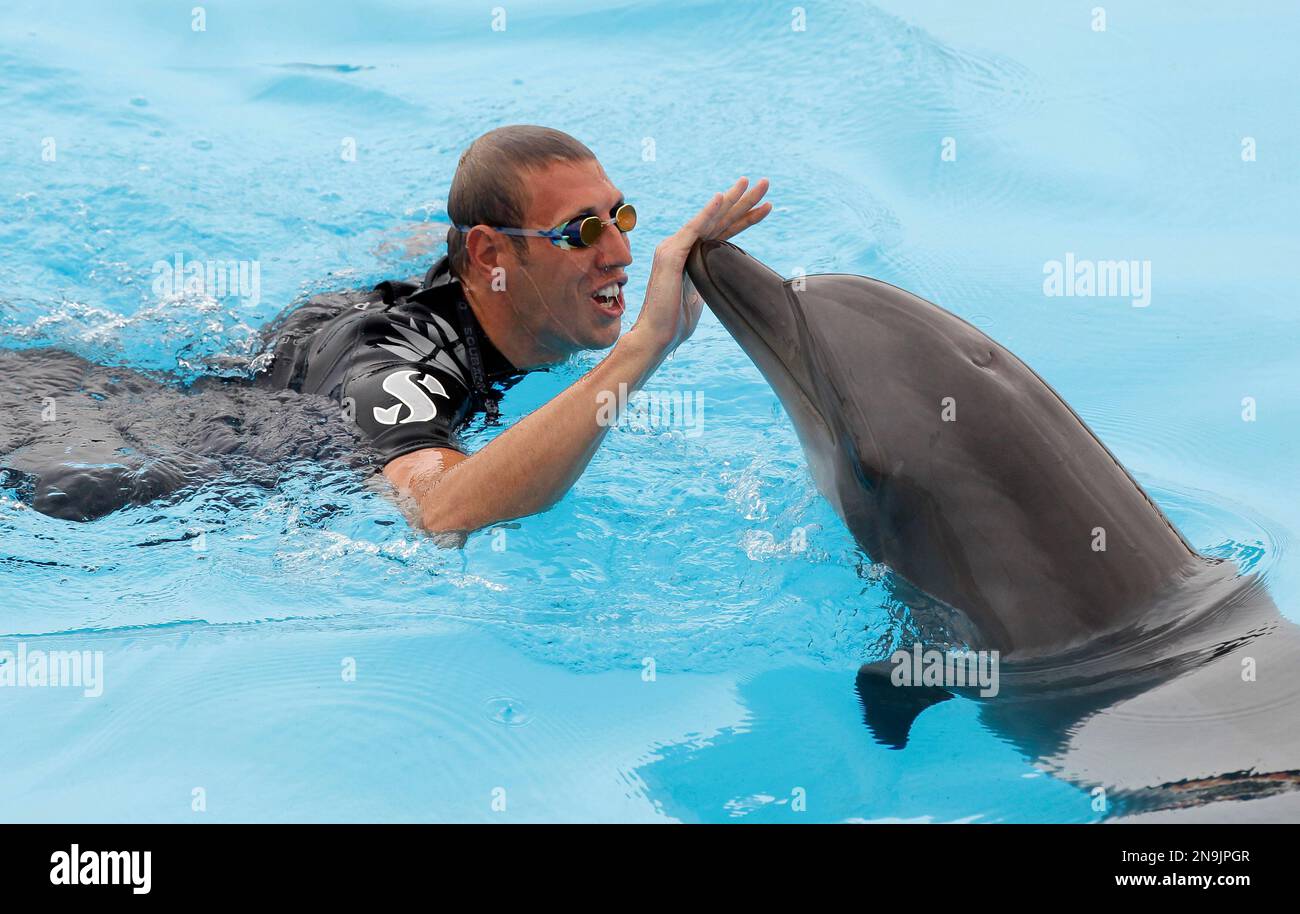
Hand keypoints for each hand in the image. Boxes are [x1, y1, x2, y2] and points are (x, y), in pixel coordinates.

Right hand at [633, 177, 771, 352]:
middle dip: (743, 201)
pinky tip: (721, 199)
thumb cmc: (676, 323)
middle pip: (719, 220)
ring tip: (750, 183)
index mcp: (692, 256)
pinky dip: (707, 213)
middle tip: (765, 183)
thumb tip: (728, 278)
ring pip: (710, 220)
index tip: (766, 207)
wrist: (657, 337)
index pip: (723, 231)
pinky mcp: (671, 256)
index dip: (745, 218)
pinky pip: (693, 230)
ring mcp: (674, 249)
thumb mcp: (704, 296)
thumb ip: (712, 280)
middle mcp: (681, 247)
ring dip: (731, 200)